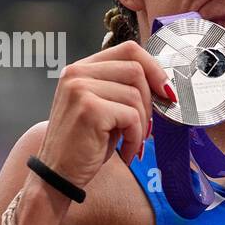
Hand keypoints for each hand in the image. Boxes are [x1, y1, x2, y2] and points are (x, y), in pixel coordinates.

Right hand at [36, 40, 175, 191]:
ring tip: (131, 142)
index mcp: (81, 69)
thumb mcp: (104, 109)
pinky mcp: (90, 109)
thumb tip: (164, 84)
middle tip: (144, 126)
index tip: (166, 90)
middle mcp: (77, 73)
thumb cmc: (84, 145)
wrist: (57, 174)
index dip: (154, 68)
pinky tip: (127, 151)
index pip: (128, 49)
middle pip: (136, 70)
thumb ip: (122, 89)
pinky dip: (135, 137)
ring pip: (136, 96)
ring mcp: (80, 89)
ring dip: (142, 125)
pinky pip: (132, 117)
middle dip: (150, 101)